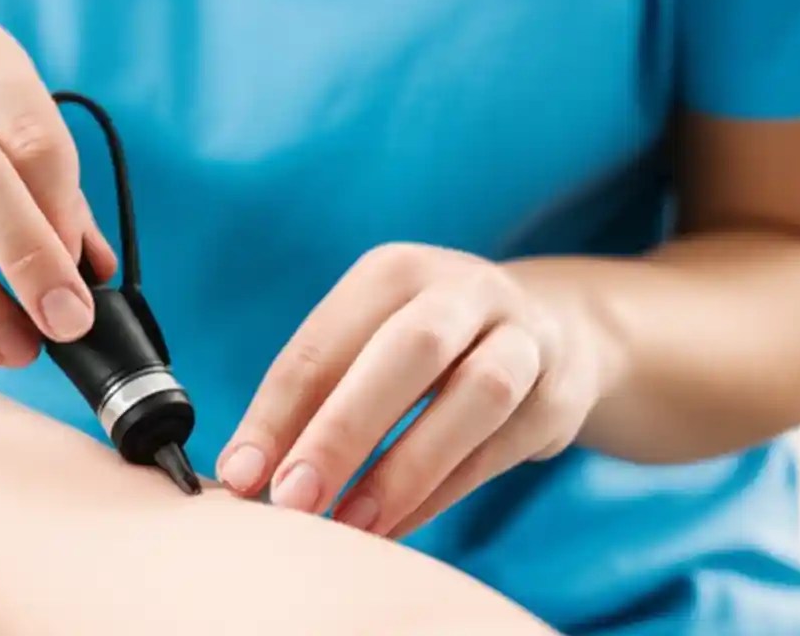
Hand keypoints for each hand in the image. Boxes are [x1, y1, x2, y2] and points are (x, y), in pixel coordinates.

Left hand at [217, 244, 610, 537]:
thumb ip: (308, 401)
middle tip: (294, 500)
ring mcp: (522, 337)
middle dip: (345, 430)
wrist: (550, 330)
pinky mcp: (559, 393)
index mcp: (393, 272)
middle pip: (409, 351)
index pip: (323, 343)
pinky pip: (500, 447)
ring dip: (407, 469)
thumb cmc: (421, 349)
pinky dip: (443, 493)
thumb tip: (244, 476)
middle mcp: (463, 291)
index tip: (240, 478)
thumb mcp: (365, 346)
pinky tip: (394, 527)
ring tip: (352, 526)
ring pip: (477, 396)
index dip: (276, 415)